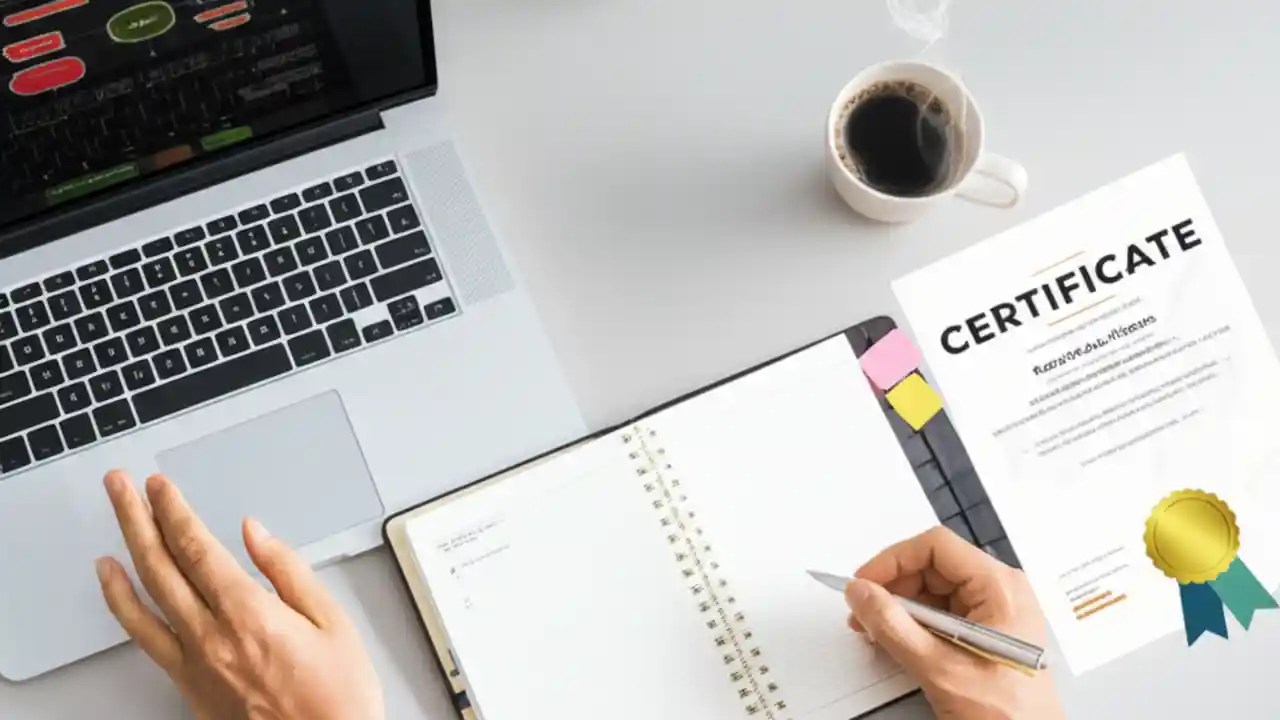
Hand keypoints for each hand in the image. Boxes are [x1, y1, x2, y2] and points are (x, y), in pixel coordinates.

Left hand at [96, 470, 383, 719]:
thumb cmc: (337, 699)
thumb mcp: (333, 622)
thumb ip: (289, 572)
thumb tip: (256, 535)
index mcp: (250, 614)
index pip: (197, 548)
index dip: (173, 511)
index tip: (161, 486)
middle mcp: (212, 636)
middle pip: (160, 564)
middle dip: (138, 517)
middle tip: (122, 486)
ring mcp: (193, 663)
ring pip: (143, 597)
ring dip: (124, 551)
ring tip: (115, 521)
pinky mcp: (187, 685)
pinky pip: (142, 635)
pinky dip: (121, 604)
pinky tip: (115, 585)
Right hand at [844, 527, 1063, 719]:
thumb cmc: (1006, 714)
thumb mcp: (939, 668)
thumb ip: (893, 626)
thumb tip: (861, 593)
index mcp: (1000, 588)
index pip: (936, 547)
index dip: (894, 560)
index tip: (865, 582)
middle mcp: (1001, 591)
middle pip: (933, 567)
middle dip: (894, 587)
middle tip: (865, 610)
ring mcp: (996, 610)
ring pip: (935, 590)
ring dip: (901, 607)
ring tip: (877, 630)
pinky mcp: (987, 629)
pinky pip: (944, 611)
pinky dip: (917, 623)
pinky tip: (899, 640)